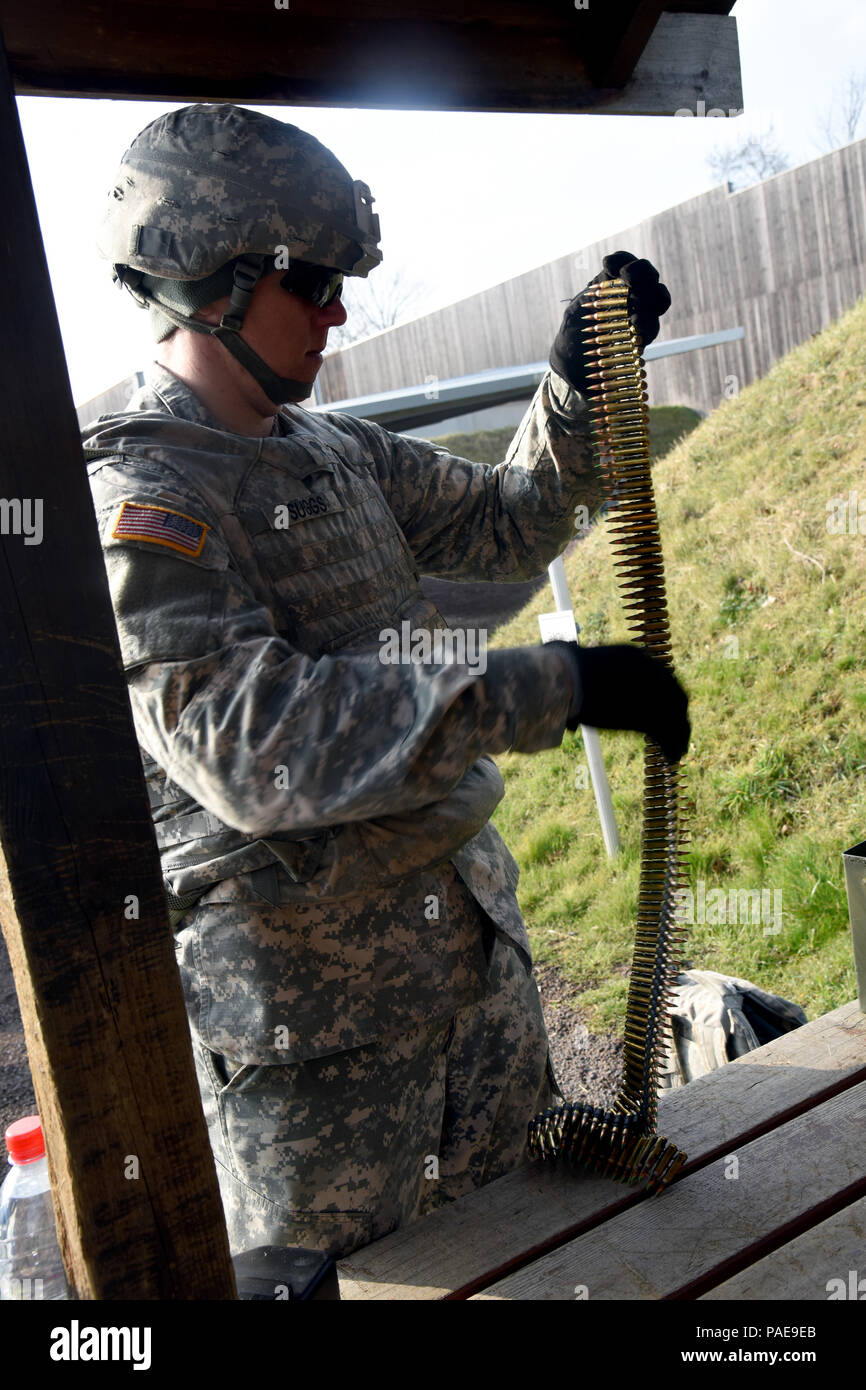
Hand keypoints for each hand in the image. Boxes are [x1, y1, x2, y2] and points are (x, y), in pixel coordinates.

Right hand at [548, 640, 689, 763]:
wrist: (568, 677)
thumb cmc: (568, 669)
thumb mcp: (589, 662)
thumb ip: (597, 671)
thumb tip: (585, 676)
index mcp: (638, 657)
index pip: (664, 678)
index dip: (668, 697)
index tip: (668, 710)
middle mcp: (652, 673)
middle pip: (677, 698)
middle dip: (679, 717)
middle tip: (678, 733)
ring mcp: (653, 695)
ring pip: (676, 719)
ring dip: (679, 736)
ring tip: (676, 751)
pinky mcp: (646, 717)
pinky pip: (667, 735)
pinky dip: (672, 747)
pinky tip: (670, 756)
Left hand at [549, 250, 671, 396]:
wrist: (572, 367)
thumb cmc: (569, 336)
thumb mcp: (574, 312)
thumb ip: (592, 298)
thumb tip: (608, 288)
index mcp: (608, 283)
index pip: (622, 261)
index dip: (621, 261)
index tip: (610, 269)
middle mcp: (627, 294)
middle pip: (648, 274)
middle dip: (643, 276)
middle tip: (631, 285)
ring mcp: (638, 313)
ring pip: (658, 298)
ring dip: (651, 303)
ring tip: (635, 319)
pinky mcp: (642, 335)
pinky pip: (653, 326)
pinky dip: (648, 328)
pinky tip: (637, 334)